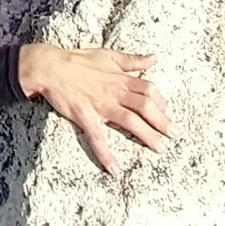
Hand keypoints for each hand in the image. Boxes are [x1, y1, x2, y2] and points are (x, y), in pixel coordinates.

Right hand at [18, 45, 171, 174]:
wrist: (50, 66)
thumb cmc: (79, 60)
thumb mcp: (108, 55)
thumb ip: (132, 60)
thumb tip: (153, 58)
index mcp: (120, 78)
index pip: (149, 90)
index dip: (162, 102)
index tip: (167, 113)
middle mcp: (114, 92)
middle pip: (145, 107)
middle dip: (162, 122)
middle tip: (174, 135)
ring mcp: (100, 105)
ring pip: (130, 121)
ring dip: (147, 136)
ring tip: (160, 149)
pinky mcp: (85, 117)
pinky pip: (98, 138)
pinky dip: (106, 155)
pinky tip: (115, 170)